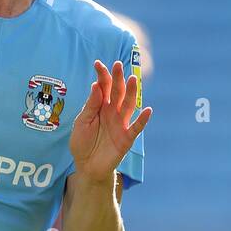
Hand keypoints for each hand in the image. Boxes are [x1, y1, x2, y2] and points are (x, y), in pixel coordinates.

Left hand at [69, 60, 151, 182]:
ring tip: (133, 80)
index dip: (102, 75)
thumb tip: (95, 86)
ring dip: (132, 93)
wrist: (87, 166)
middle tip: (118, 65)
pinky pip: (136, 127)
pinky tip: (148, 110)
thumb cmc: (82, 143)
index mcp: (101, 106)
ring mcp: (121, 123)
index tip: (98, 63)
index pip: (103, 87)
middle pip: (118, 92)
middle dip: (118, 78)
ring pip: (129, 105)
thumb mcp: (81, 123)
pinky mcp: (126, 138)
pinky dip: (143, 120)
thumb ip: (90, 106)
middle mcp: (113, 111)